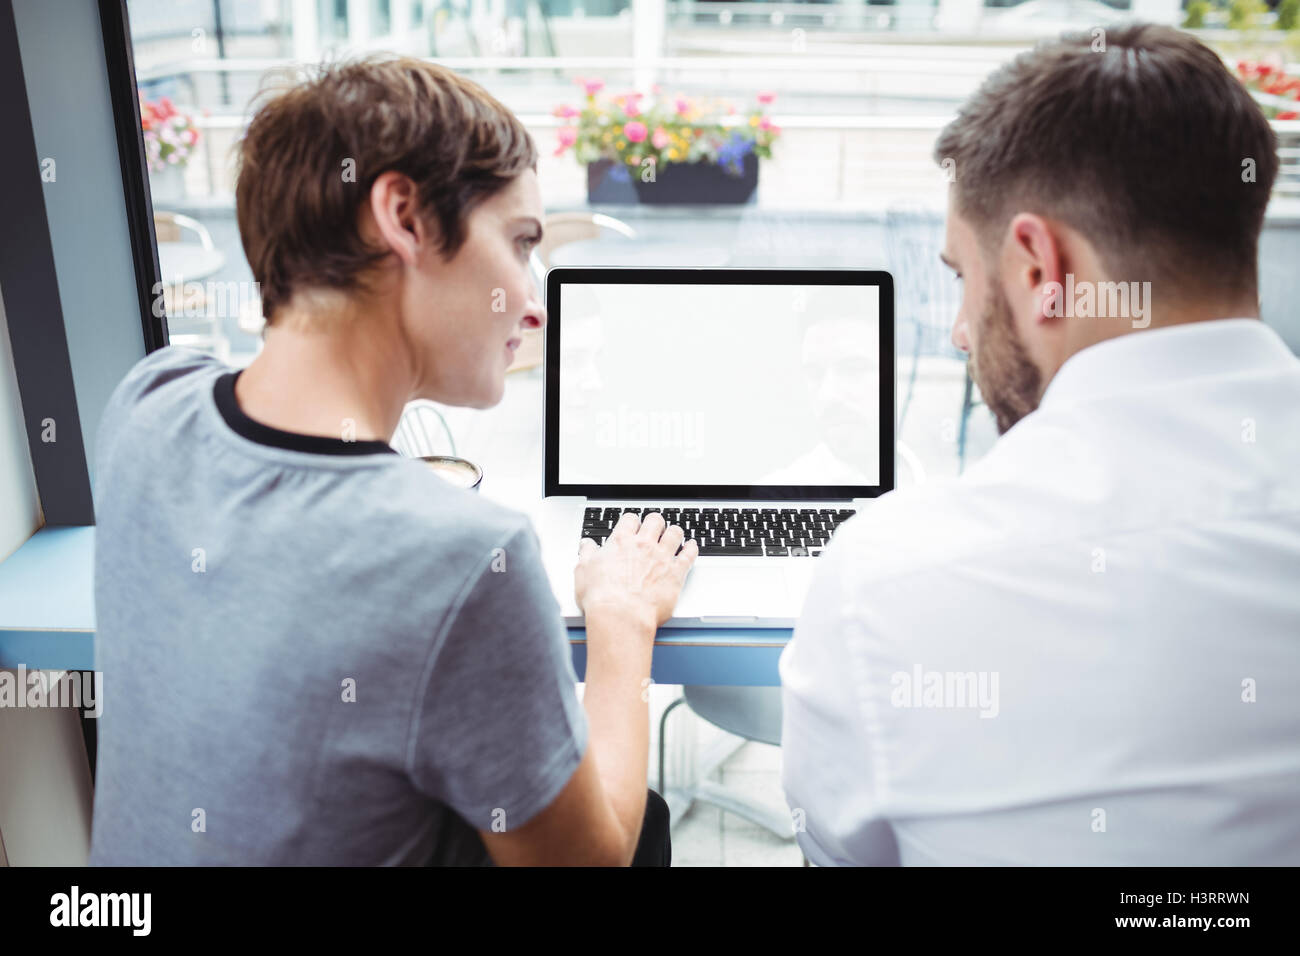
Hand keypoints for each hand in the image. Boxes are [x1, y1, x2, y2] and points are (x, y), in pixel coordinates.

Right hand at [575, 512, 698, 632]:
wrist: (621, 616)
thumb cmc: (602, 597)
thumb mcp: (583, 571)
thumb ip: (587, 554)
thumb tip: (586, 545)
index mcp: (621, 542)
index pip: (630, 519)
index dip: (632, 522)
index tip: (633, 526)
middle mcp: (643, 545)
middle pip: (655, 521)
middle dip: (655, 523)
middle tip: (655, 528)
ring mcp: (662, 557)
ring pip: (675, 533)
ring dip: (674, 532)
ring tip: (673, 535)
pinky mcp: (676, 573)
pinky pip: (689, 554)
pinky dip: (692, 548)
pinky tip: (691, 547)